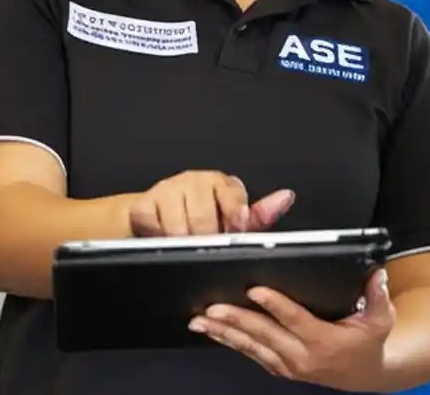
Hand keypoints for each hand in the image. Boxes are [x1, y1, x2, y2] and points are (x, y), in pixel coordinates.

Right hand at [127, 171, 294, 236]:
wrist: (157, 217)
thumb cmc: (203, 219)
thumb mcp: (233, 219)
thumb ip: (259, 214)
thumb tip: (286, 197)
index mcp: (221, 184)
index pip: (232, 194)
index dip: (235, 214)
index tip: (237, 229)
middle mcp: (195, 181)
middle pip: (203, 216)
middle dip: (206, 238)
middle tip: (207, 248)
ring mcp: (168, 189)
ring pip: (177, 225)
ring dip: (182, 242)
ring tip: (186, 247)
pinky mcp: (143, 202)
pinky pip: (150, 223)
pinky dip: (156, 236)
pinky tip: (162, 239)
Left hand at [191, 268, 394, 391]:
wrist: (363, 374)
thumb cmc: (369, 344)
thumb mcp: (381, 320)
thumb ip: (378, 296)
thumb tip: (376, 274)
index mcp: (324, 341)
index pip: (295, 321)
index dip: (275, 305)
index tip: (256, 290)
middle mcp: (302, 356)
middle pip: (264, 335)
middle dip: (236, 320)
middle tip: (213, 308)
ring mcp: (288, 365)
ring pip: (252, 347)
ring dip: (225, 333)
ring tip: (202, 321)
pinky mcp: (280, 367)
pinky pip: (252, 354)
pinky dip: (232, 342)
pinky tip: (215, 332)